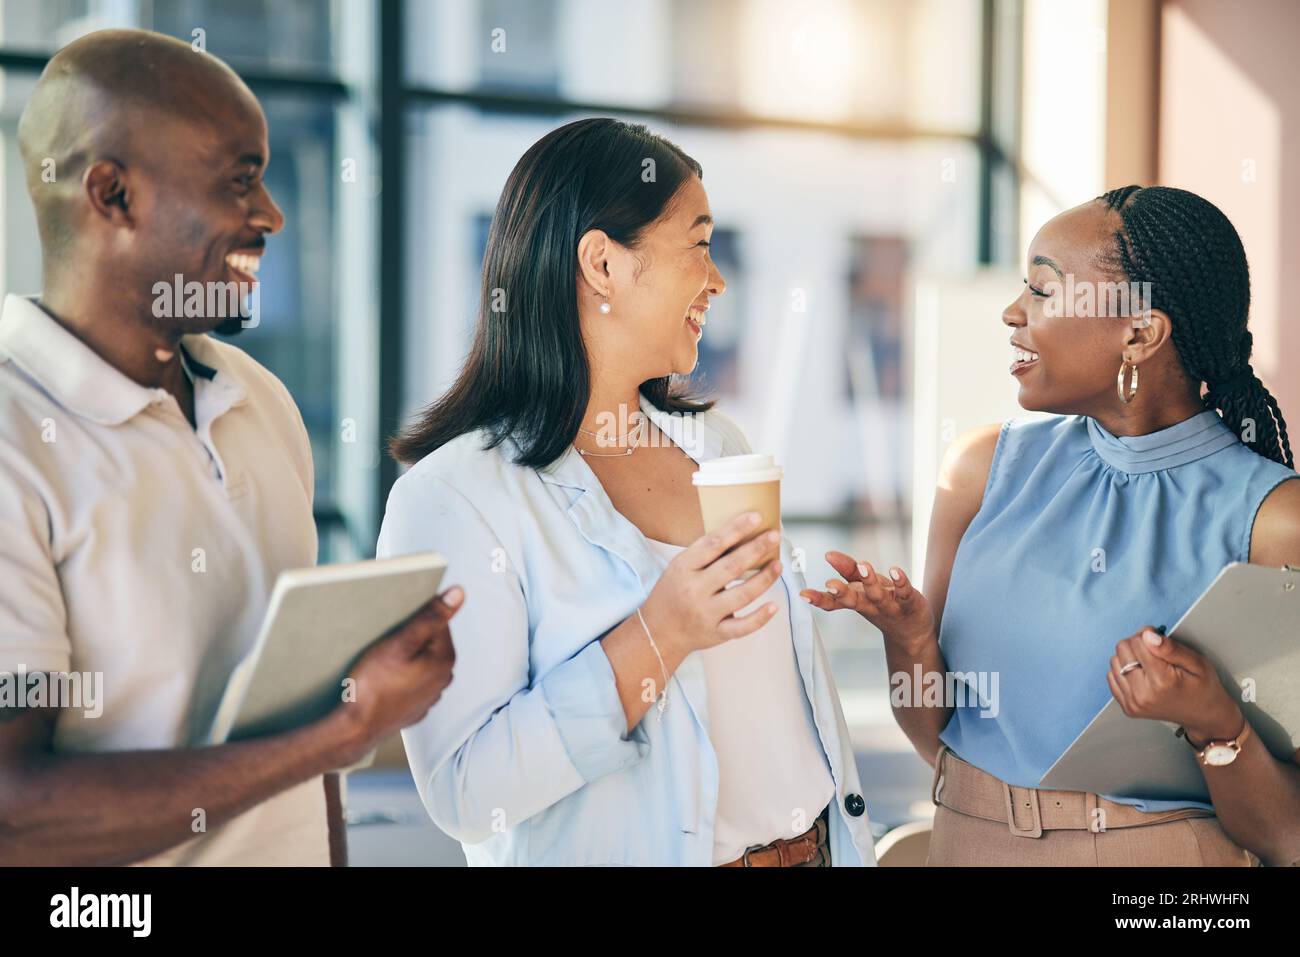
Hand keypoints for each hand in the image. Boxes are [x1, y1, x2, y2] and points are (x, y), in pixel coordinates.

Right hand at [327, 586, 462, 765]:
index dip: (414, 618)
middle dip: (410, 638)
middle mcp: (444, 678)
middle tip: (385, 643)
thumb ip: (431, 617)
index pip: (438, 622)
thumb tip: (458, 593)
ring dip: (405, 657)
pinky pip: (411, 681)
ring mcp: (431, 695)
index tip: (394, 626)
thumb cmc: (374, 685)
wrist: (355, 729)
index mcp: (445, 659)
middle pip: (429, 642)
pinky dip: (400, 676)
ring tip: (381, 662)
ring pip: (419, 663)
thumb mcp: (400, 643)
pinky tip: (383, 680)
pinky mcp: (416, 706)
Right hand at [641, 512, 783, 657]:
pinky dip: (760, 618)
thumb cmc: (672, 593)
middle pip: (731, 566)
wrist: (658, 631)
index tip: (756, 517)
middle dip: (756, 549)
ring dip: (764, 579)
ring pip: (742, 595)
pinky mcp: (716, 634)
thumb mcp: (679, 568)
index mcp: (683, 568)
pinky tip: (774, 606)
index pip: (713, 544)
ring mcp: (705, 613)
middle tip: (774, 536)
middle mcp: (694, 590)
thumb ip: (704, 555)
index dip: (736, 529)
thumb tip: (741, 535)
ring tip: (778, 565)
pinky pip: (742, 627)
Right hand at [800, 552, 935, 652]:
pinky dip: (901, 582)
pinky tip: (895, 570)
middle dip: (841, 592)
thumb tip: (829, 553)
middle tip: (830, 584)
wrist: (913, 632)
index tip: (803, 595)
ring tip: (863, 566)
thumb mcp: (863, 587)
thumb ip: (847, 570)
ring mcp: (890, 605)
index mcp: (856, 601)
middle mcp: (870, 605)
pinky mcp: (910, 602)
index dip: (819, 598)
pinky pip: (905, 592)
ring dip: (870, 581)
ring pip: (877, 594)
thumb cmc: (883, 604)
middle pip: (853, 599)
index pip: (834, 601)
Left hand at [1107, 626, 1243, 742]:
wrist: (1203, 715)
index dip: (1148, 635)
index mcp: (1161, 682)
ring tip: (1149, 665)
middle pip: (1122, 649)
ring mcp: (1133, 703)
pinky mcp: (1127, 707)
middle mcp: (1143, 694)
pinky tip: (1141, 675)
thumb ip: (1171, 648)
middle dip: (1137, 645)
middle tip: (1155, 652)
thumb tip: (1147, 635)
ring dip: (1129, 658)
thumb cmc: (1203, 687)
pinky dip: (1123, 671)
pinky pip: (1111, 677)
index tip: (1159, 639)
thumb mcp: (1197, 663)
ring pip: (1114, 661)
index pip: (1137, 642)